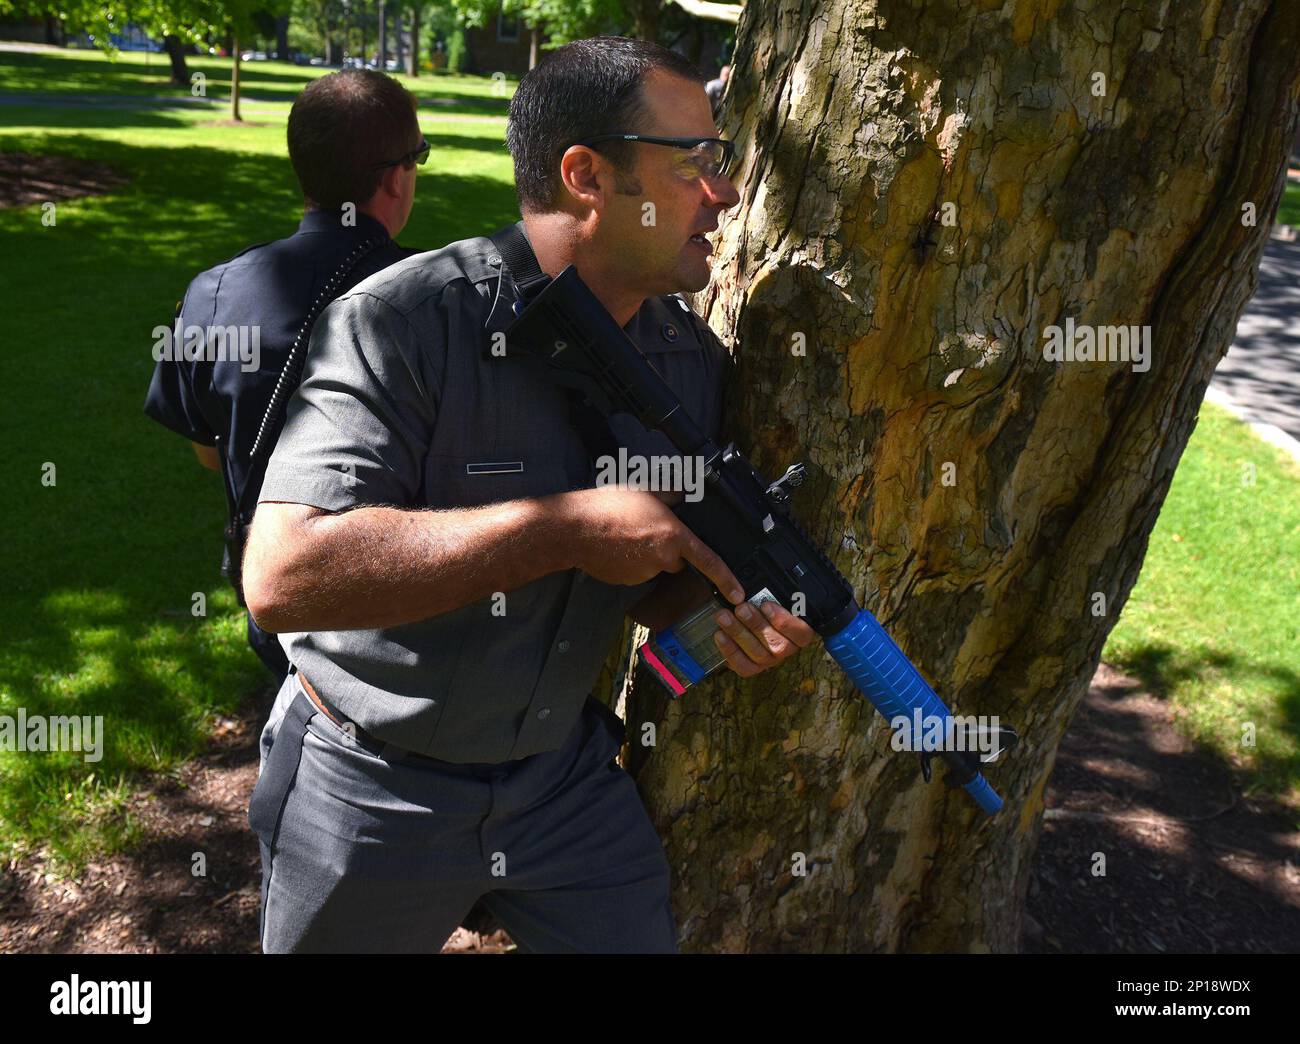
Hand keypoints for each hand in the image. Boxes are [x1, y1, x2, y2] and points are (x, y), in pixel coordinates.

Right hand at [564, 486, 744, 602]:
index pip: (709, 561)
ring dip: (648, 554)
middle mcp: (662, 558)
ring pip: (656, 565)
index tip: (738, 593)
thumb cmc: (608, 506)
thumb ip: (672, 494)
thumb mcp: (647, 490)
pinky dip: (632, 562)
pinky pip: (637, 572)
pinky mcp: (628, 580)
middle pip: (677, 560)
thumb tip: (686, 495)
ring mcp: (644, 572)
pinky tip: (617, 547)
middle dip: (669, 549)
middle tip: (648, 530)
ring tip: (626, 535)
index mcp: (673, 536)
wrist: (575, 529)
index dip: (726, 579)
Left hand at [712, 599, 815, 677]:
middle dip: (756, 625)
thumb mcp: (771, 592)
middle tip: (741, 608)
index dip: (784, 621)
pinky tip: (719, 635)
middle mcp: (787, 648)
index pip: (802, 633)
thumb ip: (772, 594)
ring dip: (738, 633)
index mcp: (800, 630)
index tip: (766, 605)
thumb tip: (765, 588)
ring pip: (759, 654)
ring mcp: (770, 659)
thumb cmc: (762, 601)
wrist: (745, 614)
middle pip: (778, 645)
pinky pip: (744, 666)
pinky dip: (730, 651)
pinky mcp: (753, 667)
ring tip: (724, 616)